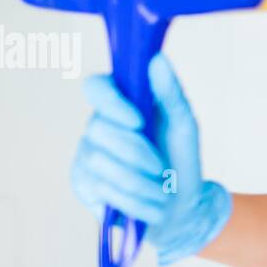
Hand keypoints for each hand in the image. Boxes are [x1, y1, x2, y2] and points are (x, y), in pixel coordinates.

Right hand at [71, 53, 231, 264]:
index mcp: (119, 105)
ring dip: (141, 181)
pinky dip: (133, 200)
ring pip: (101, 162)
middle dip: (137, 153)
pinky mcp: (82, 185)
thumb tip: (158, 59)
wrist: (181, 207)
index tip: (139, 121)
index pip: (96, 87)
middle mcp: (97, 127)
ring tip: (159, 188)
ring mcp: (86, 156)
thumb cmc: (181, 160)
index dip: (112, 103)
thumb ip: (170, 94)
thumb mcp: (184, 126)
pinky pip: (101, 189)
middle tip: (161, 167)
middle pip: (100, 129)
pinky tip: (147, 202)